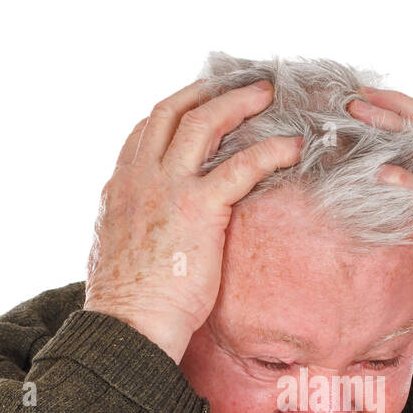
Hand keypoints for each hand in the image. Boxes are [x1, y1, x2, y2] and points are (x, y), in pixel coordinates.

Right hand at [84, 78, 304, 362]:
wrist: (129, 327)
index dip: (178, 107)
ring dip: (240, 103)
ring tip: (269, 96)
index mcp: (119, 186)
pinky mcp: (198, 209)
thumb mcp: (120, 250)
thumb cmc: (129, 303)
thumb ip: (133, 224)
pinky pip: (241, 166)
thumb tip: (147, 225)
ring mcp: (166, 188)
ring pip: (204, 122)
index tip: (203, 99)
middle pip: (173, 111)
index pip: (146, 129)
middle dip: (210, 91)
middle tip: (243, 85)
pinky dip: (270, 150)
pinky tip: (293, 147)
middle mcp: (139, 177)